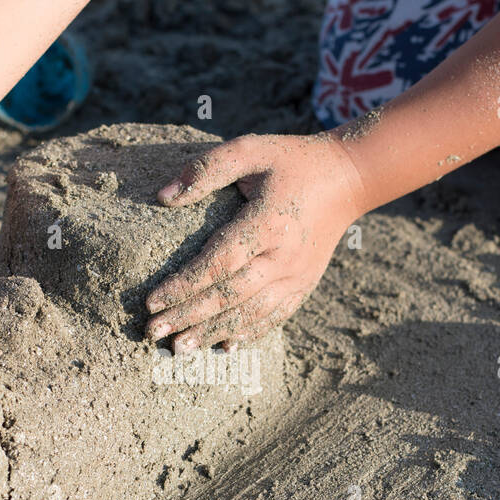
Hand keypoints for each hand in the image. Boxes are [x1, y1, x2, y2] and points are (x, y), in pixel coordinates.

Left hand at [145, 133, 365, 351]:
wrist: (348, 179)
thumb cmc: (292, 161)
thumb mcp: (250, 150)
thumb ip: (207, 170)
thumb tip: (162, 197)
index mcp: (268, 223)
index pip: (218, 263)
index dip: (183, 285)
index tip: (151, 301)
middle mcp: (284, 257)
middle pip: (230, 296)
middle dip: (189, 317)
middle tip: (153, 332)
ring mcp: (297, 276)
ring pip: (250, 314)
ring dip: (212, 333)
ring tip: (180, 349)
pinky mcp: (305, 285)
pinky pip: (275, 317)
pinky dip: (247, 334)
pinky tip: (222, 347)